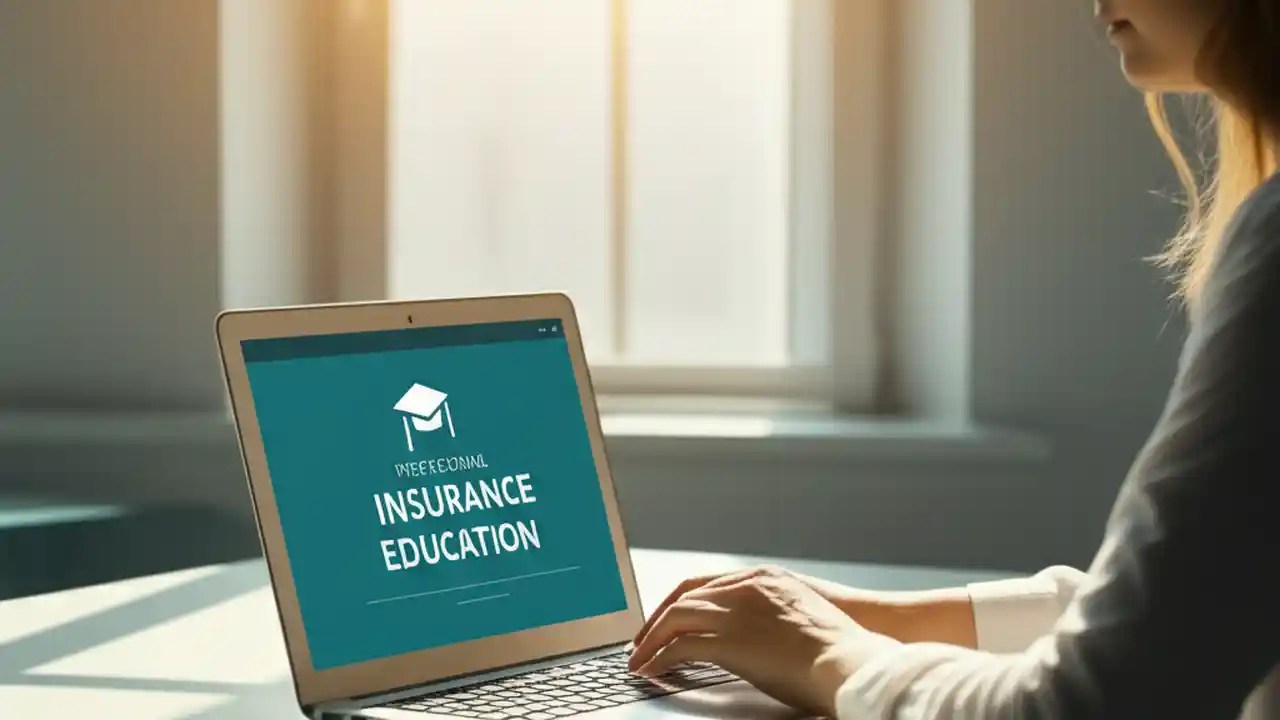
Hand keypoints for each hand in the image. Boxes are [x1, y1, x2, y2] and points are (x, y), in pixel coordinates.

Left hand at [628, 565, 897, 716]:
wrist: (852, 657)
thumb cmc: (839, 643)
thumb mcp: (803, 613)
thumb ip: (773, 613)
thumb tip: (757, 635)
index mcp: (761, 578)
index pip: (704, 583)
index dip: (679, 601)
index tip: (664, 618)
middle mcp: (743, 588)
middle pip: (683, 597)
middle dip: (657, 620)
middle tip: (641, 641)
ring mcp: (735, 612)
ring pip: (675, 618)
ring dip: (651, 639)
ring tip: (639, 660)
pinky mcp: (729, 642)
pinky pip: (679, 647)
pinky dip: (658, 658)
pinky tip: (651, 671)